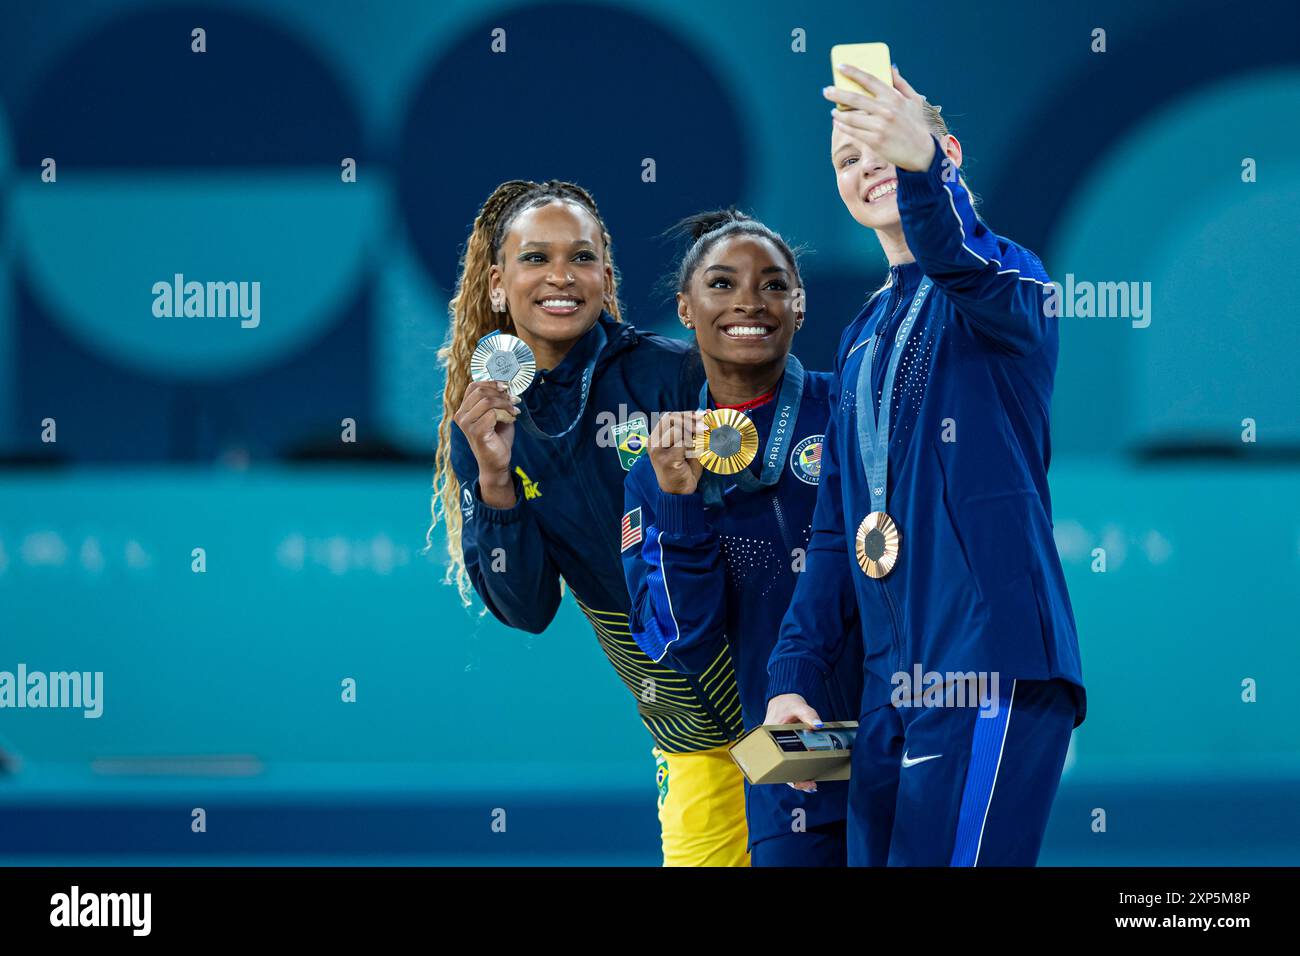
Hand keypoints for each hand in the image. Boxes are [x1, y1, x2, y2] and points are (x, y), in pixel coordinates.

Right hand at [454, 381, 519, 502]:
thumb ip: (497, 400)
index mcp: (464, 409)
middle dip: (501, 394)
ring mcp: (466, 424)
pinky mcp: (475, 432)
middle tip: (514, 401)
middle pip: (480, 392)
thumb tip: (505, 385)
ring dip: (505, 405)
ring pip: (487, 401)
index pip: (473, 386)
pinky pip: (493, 414)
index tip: (506, 387)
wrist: (497, 462)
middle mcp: (461, 415)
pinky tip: (510, 421)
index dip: (491, 383)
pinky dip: (506, 415)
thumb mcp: (497, 414)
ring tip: (513, 412)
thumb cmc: (497, 438)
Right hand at [648, 410, 703, 495]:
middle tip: (706, 425)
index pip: (669, 416)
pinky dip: (693, 445)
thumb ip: (693, 432)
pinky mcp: (665, 459)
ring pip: (676, 429)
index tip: (704, 415)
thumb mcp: (689, 447)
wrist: (680, 493)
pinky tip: (698, 451)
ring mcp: (657, 451)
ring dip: (693, 431)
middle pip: (670, 418)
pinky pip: (682, 443)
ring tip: (704, 436)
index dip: (687, 414)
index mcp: (656, 437)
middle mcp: (653, 442)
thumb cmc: (684, 469)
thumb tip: (706, 414)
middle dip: (690, 419)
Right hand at [764, 693, 823, 792]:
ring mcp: (778, 749)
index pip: (771, 759)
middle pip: (779, 769)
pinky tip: (810, 777)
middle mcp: (771, 746)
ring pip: (784, 769)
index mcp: (767, 736)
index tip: (797, 779)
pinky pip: (790, 763)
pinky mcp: (785, 750)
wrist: (783, 699)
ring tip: (812, 785)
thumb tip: (818, 725)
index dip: (782, 772)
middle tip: (809, 785)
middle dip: (794, 780)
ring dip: (797, 778)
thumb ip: (808, 714)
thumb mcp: (798, 706)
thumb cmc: (787, 703)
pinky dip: (798, 771)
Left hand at [824, 65, 935, 172]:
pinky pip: (854, 132)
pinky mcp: (875, 141)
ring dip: (839, 113)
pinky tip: (838, 122)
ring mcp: (880, 127)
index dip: (853, 72)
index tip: (840, 67)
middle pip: (855, 98)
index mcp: (894, 97)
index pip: (870, 80)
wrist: (921, 152)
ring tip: (833, 111)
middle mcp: (886, 111)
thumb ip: (901, 83)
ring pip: (852, 117)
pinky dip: (844, 126)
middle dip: (837, 93)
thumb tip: (891, 67)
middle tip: (826, 91)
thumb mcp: (914, 100)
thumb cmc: (916, 124)